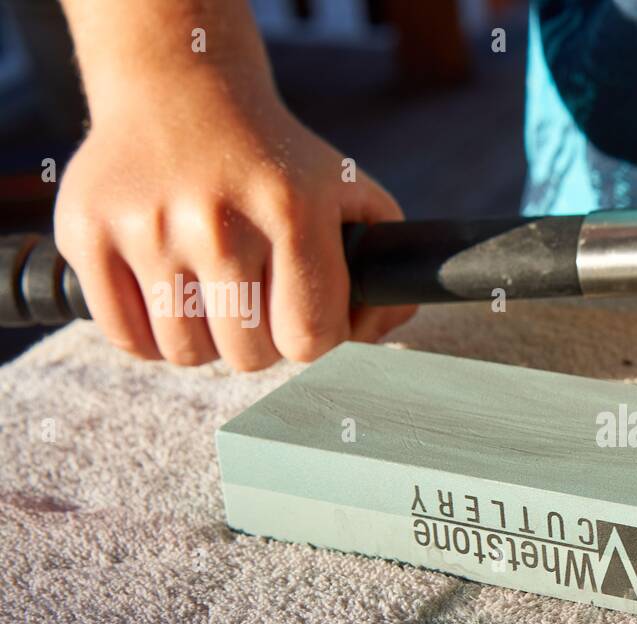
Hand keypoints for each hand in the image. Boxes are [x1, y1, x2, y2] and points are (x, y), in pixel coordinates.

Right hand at [54, 75, 412, 369]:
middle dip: (260, 342)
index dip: (314, 341)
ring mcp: (147, 227)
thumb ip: (384, 265)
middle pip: (248, 355)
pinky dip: (149, 337)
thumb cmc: (276, 162)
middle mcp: (219, 222)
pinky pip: (126, 338)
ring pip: (186, 353)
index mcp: (291, 213)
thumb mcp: (350, 194)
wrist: (183, 92)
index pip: (310, 340)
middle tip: (254, 304)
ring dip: (204, 340)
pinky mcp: (88, 232)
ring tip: (210, 298)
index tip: (305, 319)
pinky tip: (166, 301)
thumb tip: (378, 327)